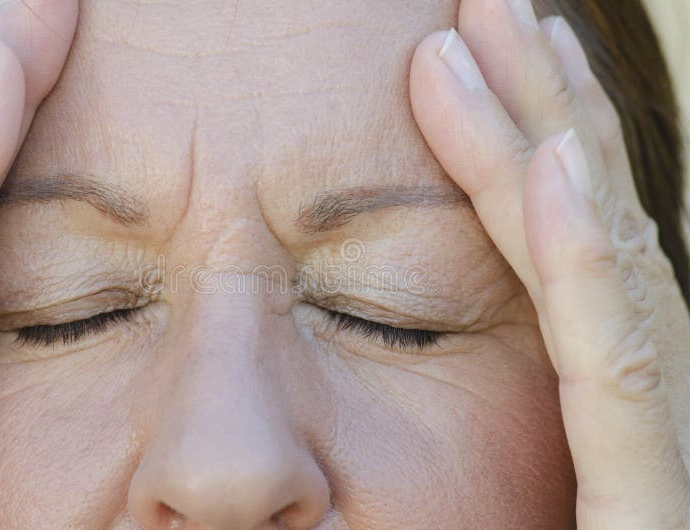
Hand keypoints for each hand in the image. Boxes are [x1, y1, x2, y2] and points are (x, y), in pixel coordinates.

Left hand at [409, 0, 689, 526]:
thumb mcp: (417, 495)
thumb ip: (381, 416)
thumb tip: (305, 345)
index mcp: (572, 404)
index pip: (533, 251)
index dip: (501, 142)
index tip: (448, 59)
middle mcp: (626, 410)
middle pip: (573, 235)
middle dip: (536, 109)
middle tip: (485, 4)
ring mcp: (654, 451)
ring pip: (603, 274)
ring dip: (551, 147)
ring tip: (503, 31)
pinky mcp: (658, 512)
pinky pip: (624, 375)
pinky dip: (586, 270)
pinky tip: (547, 174)